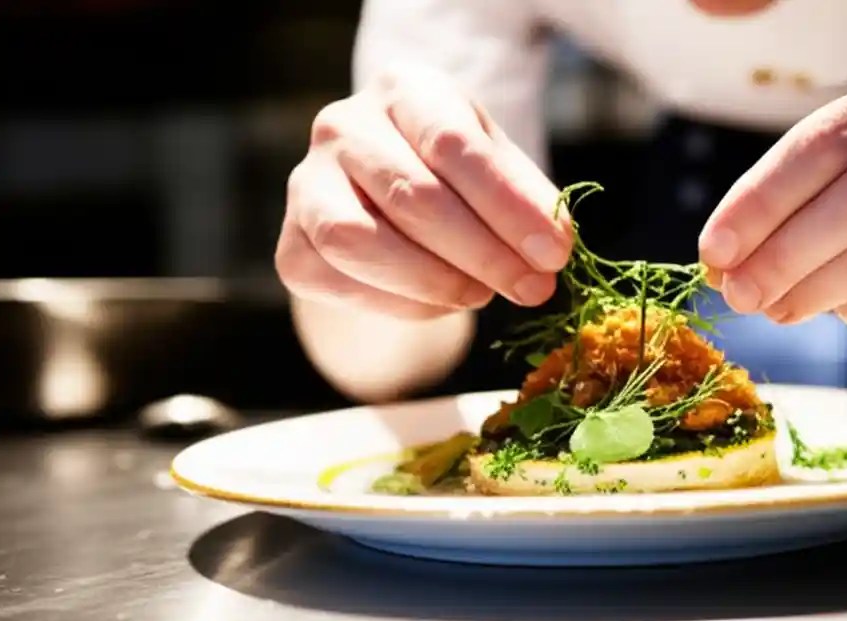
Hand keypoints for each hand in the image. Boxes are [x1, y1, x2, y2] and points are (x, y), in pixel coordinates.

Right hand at [276, 66, 570, 319]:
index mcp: (403, 91)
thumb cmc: (454, 176)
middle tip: (533, 288)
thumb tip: (552, 249)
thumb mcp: (498, 166)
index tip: (554, 254)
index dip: (508, 206)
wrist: (387, 202)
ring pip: (361, 242)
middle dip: (484, 254)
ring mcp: (307, 185)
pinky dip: (403, 304)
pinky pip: (344, 282)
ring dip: (436, 282)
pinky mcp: (292, 248)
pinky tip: (442, 302)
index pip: (453, 145)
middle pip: (413, 196)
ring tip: (484, 294)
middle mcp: (343, 127)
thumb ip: (527, 200)